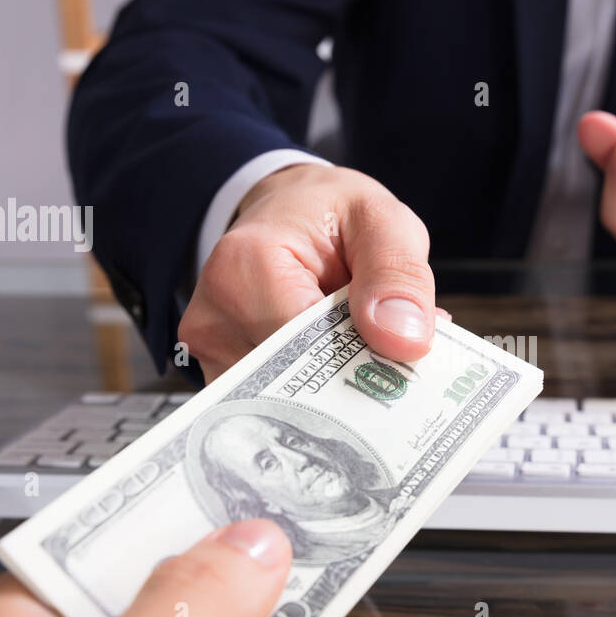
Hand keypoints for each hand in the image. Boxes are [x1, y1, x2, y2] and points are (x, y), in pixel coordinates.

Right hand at [179, 164, 439, 382]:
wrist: (289, 212)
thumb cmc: (330, 215)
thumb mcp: (381, 221)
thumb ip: (398, 275)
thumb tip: (404, 342)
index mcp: (246, 267)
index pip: (308, 352)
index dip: (362, 365)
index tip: (403, 363)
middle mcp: (215, 317)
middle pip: (292, 387)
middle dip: (350, 383)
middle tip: (394, 361)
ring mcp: (211, 352)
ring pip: (286, 404)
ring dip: (334, 389)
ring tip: (361, 346)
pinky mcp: (222, 373)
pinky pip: (275, 403)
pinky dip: (315, 393)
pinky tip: (337, 359)